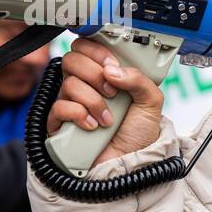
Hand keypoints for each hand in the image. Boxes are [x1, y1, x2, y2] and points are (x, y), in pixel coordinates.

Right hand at [46, 37, 163, 166]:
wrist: (130, 164)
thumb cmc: (138, 134)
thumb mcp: (151, 102)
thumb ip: (139, 79)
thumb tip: (111, 70)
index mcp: (103, 74)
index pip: (85, 47)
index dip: (96, 50)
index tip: (112, 64)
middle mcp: (84, 85)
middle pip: (71, 59)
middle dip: (94, 74)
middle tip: (112, 92)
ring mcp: (70, 103)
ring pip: (68, 84)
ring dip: (93, 101)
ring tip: (108, 119)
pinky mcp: (60, 123)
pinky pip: (60, 107)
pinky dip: (79, 115)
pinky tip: (93, 127)